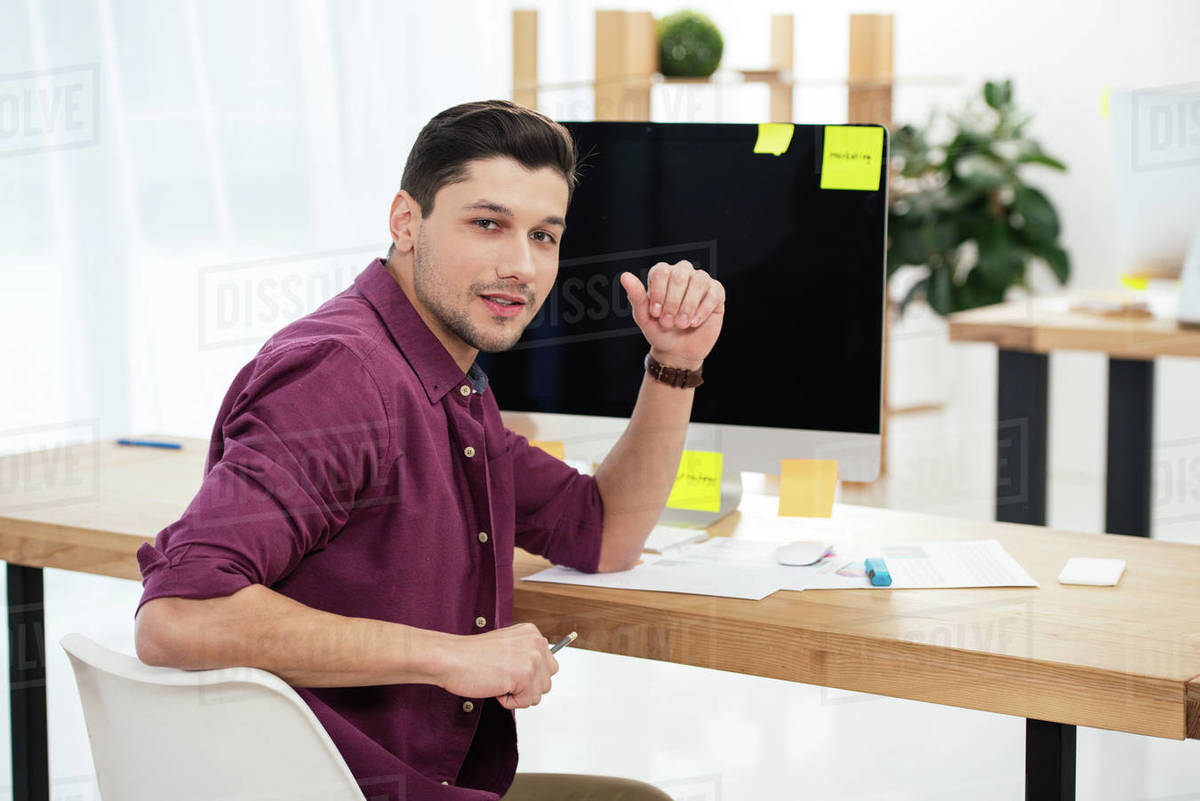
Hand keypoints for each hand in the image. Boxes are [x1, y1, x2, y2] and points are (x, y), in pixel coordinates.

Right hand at [435, 623, 557, 709]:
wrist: (451, 658)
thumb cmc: (471, 655)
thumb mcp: (507, 645)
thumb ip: (525, 654)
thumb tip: (539, 674)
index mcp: (532, 633)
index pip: (548, 666)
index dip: (527, 676)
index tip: (509, 670)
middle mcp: (536, 643)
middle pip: (546, 681)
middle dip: (526, 687)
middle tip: (503, 677)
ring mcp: (532, 658)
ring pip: (538, 694)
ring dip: (517, 695)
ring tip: (499, 680)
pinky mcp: (524, 675)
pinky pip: (526, 702)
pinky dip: (509, 702)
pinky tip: (496, 686)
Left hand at [619, 261, 724, 370]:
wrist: (678, 351)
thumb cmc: (659, 331)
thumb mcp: (644, 318)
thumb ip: (636, 297)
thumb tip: (625, 276)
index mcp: (662, 275)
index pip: (661, 271)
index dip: (658, 292)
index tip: (655, 314)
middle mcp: (682, 273)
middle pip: (680, 275)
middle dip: (673, 301)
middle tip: (668, 323)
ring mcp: (701, 282)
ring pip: (698, 280)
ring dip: (689, 305)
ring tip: (682, 324)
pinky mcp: (716, 293)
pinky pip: (714, 292)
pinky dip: (703, 309)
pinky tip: (694, 322)